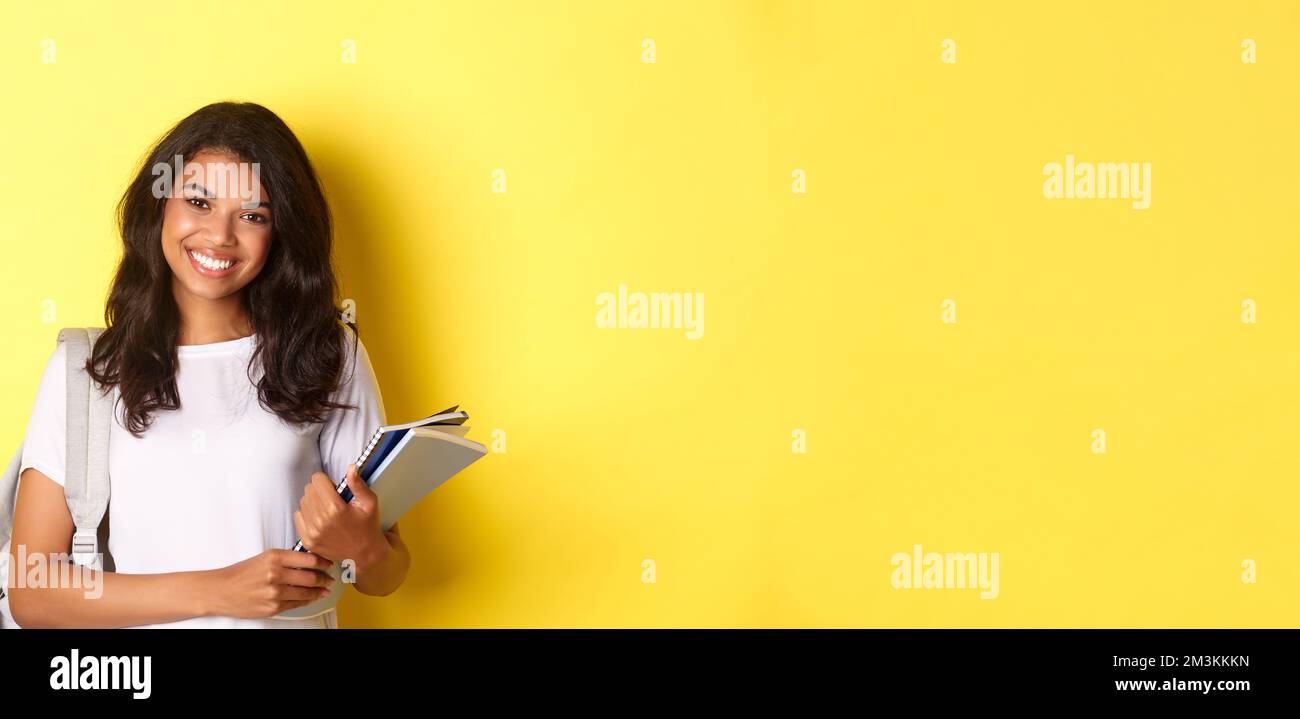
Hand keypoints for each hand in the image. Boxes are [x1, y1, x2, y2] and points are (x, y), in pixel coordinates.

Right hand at [205, 549, 334, 618]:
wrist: (221, 590)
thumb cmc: (242, 573)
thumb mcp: (264, 558)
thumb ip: (287, 559)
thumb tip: (310, 562)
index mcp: (274, 557)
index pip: (309, 559)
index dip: (323, 562)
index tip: (329, 564)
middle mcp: (276, 574)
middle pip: (311, 577)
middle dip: (324, 578)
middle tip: (330, 578)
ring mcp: (275, 592)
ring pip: (306, 592)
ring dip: (319, 591)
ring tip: (325, 589)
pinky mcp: (273, 607)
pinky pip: (297, 604)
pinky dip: (307, 600)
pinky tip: (312, 597)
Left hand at [294, 464, 384, 564]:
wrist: (363, 553)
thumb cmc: (367, 526)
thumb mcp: (369, 503)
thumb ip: (358, 484)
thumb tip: (351, 467)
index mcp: (335, 508)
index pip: (317, 480)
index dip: (326, 480)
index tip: (333, 487)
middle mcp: (321, 520)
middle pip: (309, 489)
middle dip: (319, 490)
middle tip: (332, 498)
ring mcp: (312, 532)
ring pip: (303, 502)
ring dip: (313, 501)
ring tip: (326, 509)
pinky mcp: (307, 540)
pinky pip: (298, 516)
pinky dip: (307, 514)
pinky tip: (319, 518)